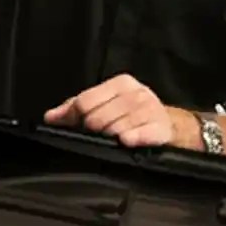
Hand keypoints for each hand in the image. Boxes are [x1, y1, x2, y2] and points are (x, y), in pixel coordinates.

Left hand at [42, 74, 193, 147]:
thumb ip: (77, 107)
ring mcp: (149, 109)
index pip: (85, 100)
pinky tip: (126, 141)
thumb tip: (50, 117)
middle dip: (93, 131)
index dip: (74, 117)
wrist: (174, 127)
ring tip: (114, 140)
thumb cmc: (136, 116)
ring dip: (109, 139)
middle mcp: (135, 93)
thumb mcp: (109, 104)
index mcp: (120, 83)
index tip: (73, 126)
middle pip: (96, 118)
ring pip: (113, 129)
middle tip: (98, 136)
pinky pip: (137, 134)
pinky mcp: (161, 128)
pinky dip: (130, 138)